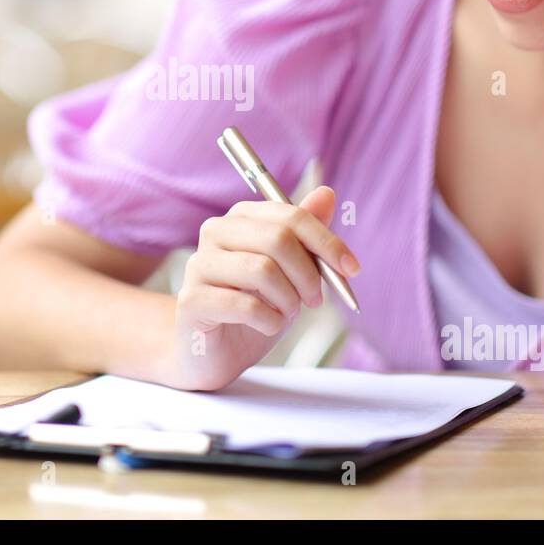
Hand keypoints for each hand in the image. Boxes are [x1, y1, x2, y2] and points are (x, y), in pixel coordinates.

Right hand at [164, 185, 358, 390]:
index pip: (289, 216)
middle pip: (277, 239)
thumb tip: (326, 193)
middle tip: (315, 300)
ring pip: (263, 271)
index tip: (352, 269)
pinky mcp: (191, 300)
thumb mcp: (289, 271)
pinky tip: (267, 326)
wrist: (215, 351)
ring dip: (288, 300)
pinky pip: (246, 305)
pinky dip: (270, 321)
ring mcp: (198, 265)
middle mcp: (214, 232)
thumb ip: (305, 235)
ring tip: (286, 314)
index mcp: (240, 218)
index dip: (327, 242)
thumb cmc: (254, 306)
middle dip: (308, 274)